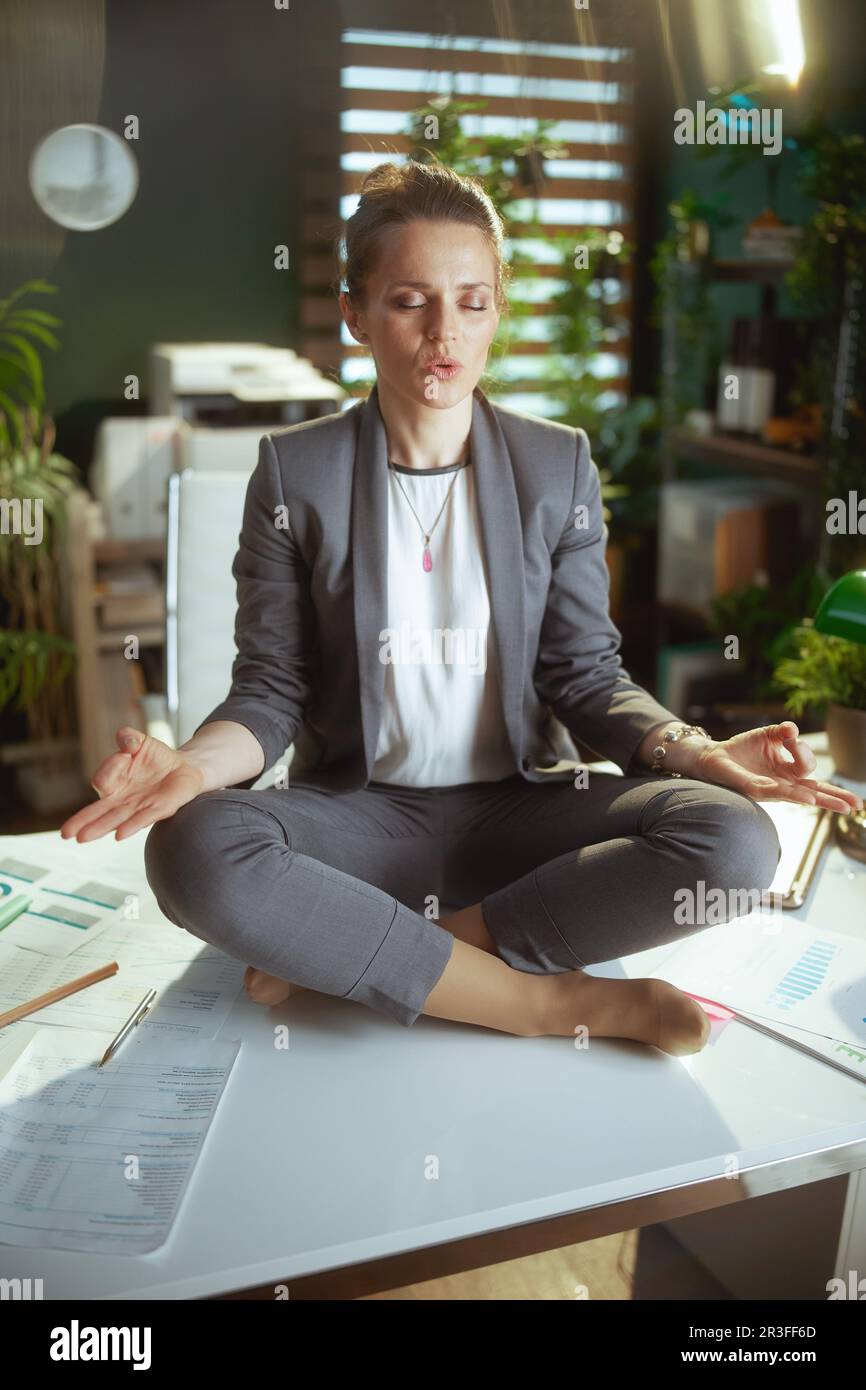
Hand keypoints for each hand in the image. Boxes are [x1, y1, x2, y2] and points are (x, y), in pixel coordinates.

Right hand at [60, 726, 204, 842]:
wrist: (184, 767)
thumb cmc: (157, 757)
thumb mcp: (140, 742)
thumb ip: (128, 738)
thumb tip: (126, 743)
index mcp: (114, 783)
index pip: (102, 780)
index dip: (111, 766)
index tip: (127, 753)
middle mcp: (122, 799)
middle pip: (97, 811)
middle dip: (81, 821)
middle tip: (65, 833)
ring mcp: (139, 806)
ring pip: (115, 819)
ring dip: (100, 828)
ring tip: (83, 838)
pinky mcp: (159, 809)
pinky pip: (142, 819)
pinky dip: (131, 826)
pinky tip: (119, 835)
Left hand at [686, 721, 863, 812]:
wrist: (714, 757)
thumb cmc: (742, 749)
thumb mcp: (766, 735)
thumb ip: (782, 732)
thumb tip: (793, 728)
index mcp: (788, 772)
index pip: (808, 766)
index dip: (804, 750)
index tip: (789, 735)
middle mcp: (783, 784)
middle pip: (815, 792)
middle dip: (836, 797)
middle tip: (857, 806)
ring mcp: (769, 789)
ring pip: (800, 796)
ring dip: (821, 800)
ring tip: (842, 807)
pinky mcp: (753, 788)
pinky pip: (774, 792)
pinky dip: (791, 794)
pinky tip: (806, 799)